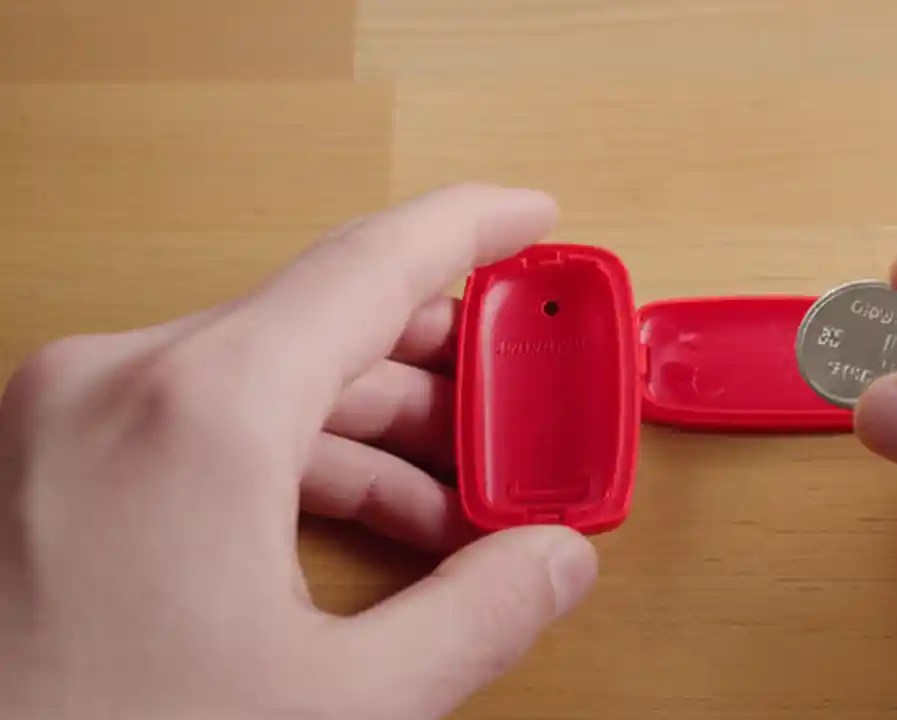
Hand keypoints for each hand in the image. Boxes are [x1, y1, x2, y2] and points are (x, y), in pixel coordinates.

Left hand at [0, 185, 597, 718]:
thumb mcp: (337, 708)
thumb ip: (474, 618)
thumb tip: (555, 564)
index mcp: (199, 411)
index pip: (371, 265)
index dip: (470, 230)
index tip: (532, 215)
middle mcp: (117, 382)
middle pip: (321, 324)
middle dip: (435, 371)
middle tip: (516, 413)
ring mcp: (64, 416)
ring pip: (258, 375)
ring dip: (367, 428)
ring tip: (451, 505)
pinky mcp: (40, 460)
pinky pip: (195, 420)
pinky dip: (286, 455)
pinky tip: (353, 521)